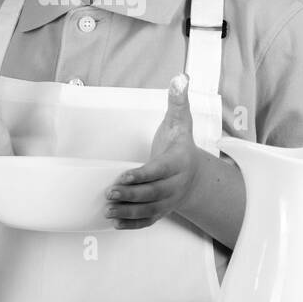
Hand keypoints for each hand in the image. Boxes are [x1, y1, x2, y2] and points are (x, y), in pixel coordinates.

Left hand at [105, 73, 200, 229]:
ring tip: (108, 209)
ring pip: (149, 210)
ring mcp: (169, 200)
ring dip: (128, 212)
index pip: (159, 170)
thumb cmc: (180, 144)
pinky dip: (132, 224)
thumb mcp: (181, 120)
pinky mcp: (161, 211)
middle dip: (131, 195)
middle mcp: (175, 184)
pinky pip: (148, 221)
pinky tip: (114, 223)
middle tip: (109, 193)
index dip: (142, 175)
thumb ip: (178, 100)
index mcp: (178, 161)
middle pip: (153, 193)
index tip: (124, 176)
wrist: (194, 174)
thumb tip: (180, 77)